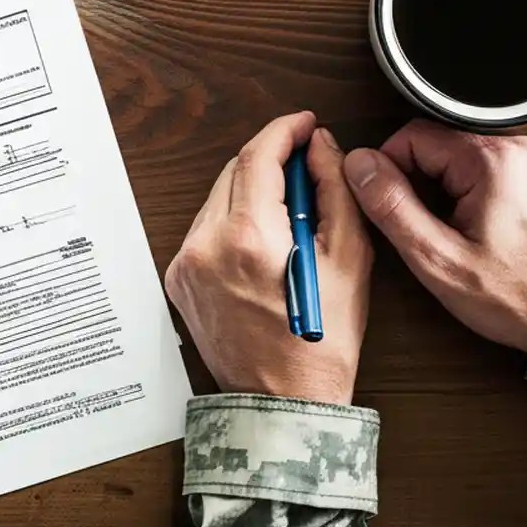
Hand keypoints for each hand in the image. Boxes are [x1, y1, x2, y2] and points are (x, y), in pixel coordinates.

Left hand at [164, 112, 373, 404]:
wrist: (281, 402)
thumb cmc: (321, 342)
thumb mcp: (348, 260)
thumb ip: (334, 191)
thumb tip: (321, 147)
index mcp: (247, 238)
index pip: (258, 155)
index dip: (285, 131)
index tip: (305, 124)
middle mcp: (205, 246)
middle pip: (234, 171)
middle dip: (271, 162)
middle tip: (307, 173)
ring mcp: (185, 264)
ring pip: (217, 199)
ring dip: (251, 192)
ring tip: (290, 219)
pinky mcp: (178, 280)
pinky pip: (205, 230)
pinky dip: (233, 222)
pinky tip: (264, 244)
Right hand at [342, 119, 526, 353]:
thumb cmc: (517, 296)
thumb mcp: (438, 259)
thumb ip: (392, 206)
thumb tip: (359, 165)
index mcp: (492, 160)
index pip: (412, 136)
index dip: (388, 171)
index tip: (391, 209)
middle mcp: (514, 148)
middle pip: (433, 144)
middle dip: (414, 183)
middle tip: (421, 228)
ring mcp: (525, 160)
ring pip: (452, 158)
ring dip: (436, 191)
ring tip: (448, 232)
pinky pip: (475, 169)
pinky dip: (460, 195)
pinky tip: (468, 228)